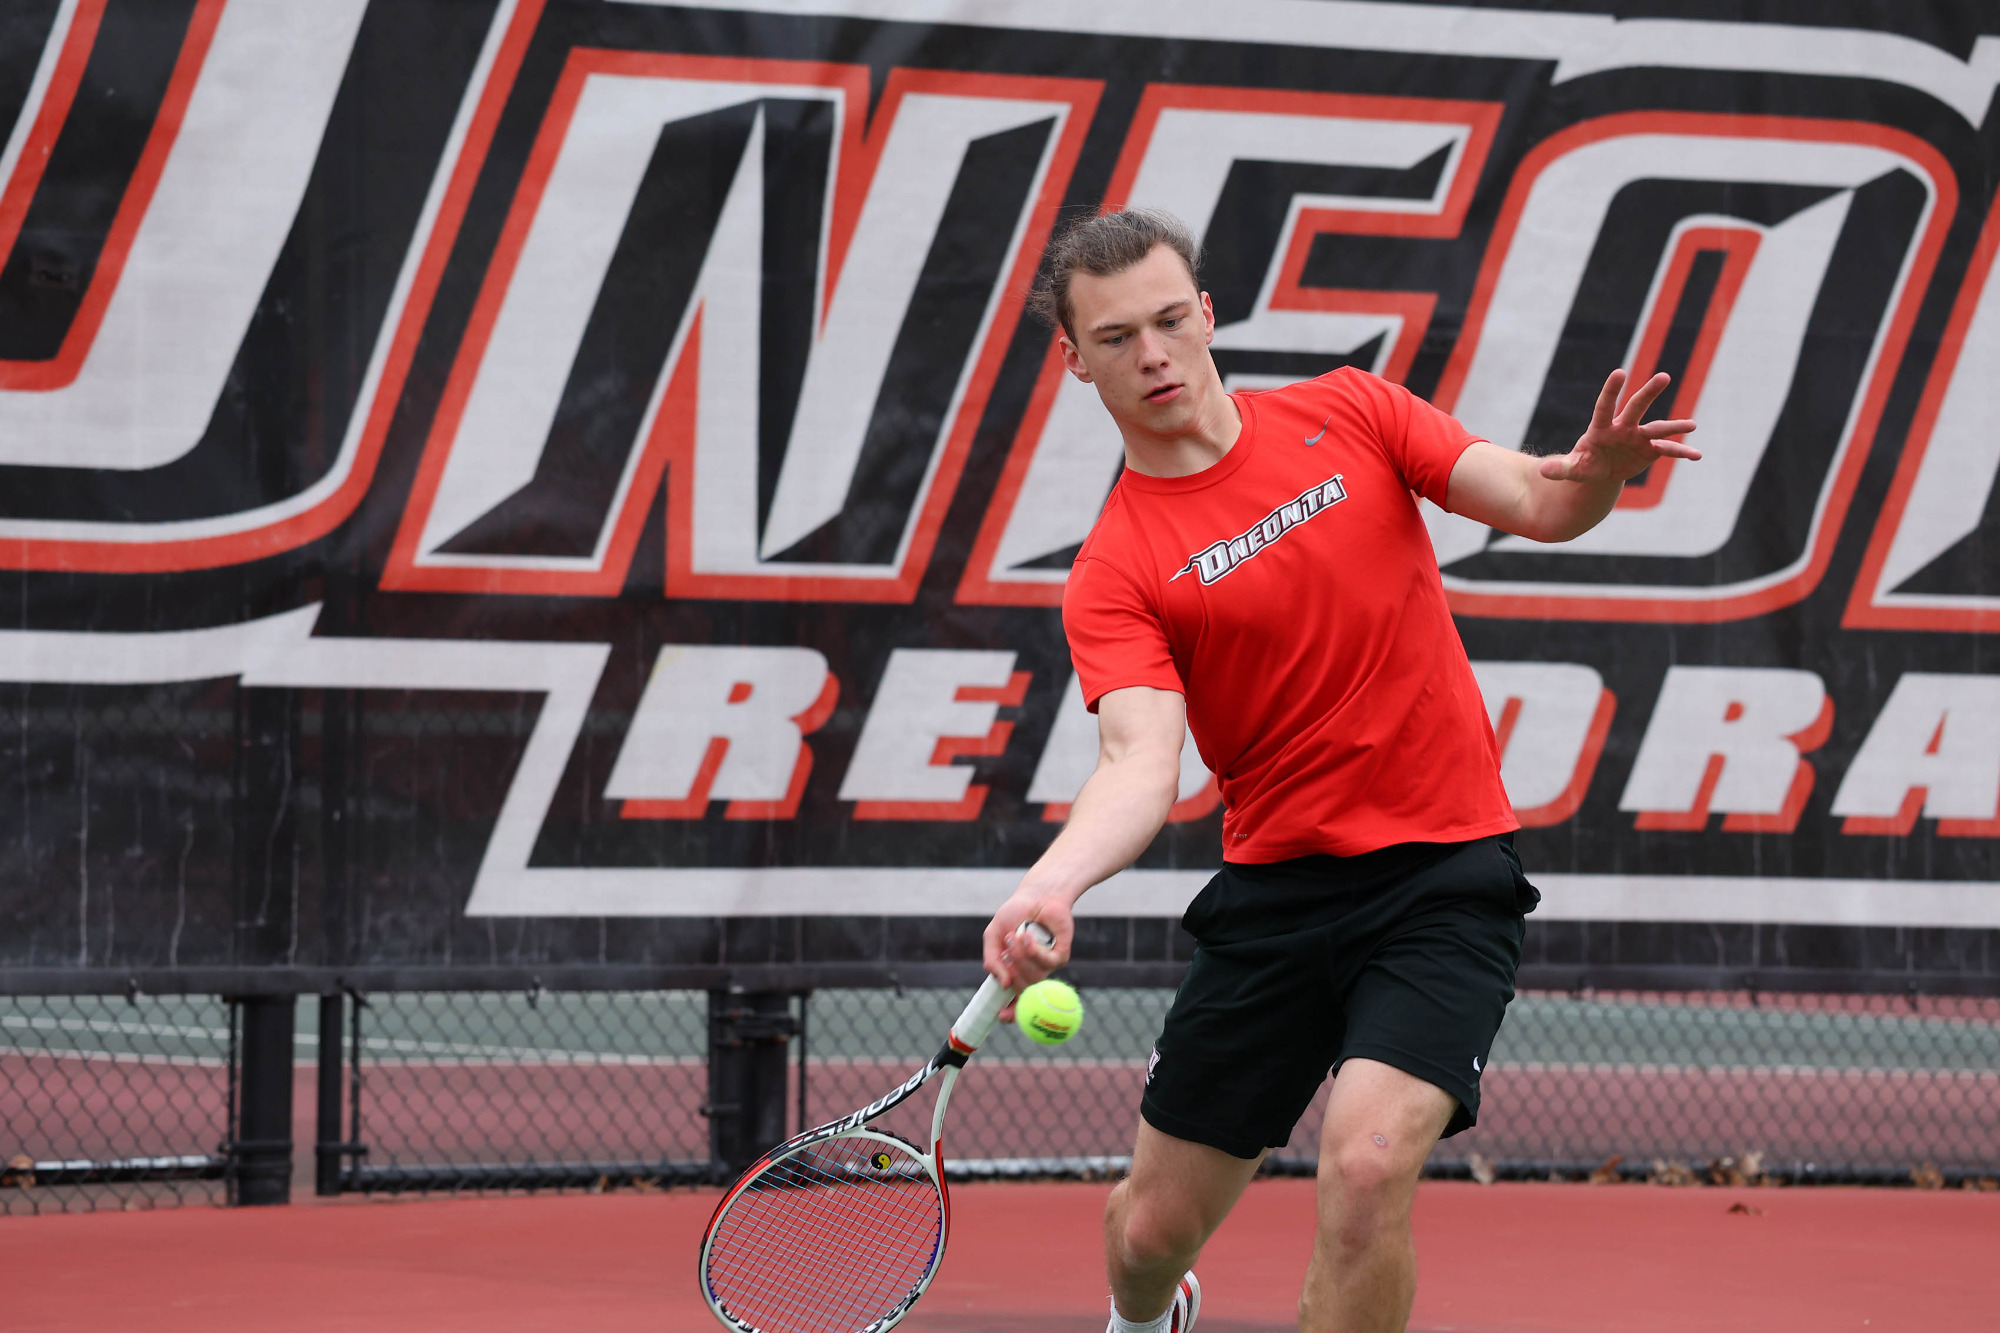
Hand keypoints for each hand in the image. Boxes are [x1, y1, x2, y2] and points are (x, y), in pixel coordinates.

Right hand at [981, 888, 1071, 1019]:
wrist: (1036, 894)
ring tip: (1017, 935)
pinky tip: (1027, 936)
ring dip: (1021, 957)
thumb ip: (992, 959)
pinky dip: (1034, 951)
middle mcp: (1031, 972)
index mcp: (1015, 970)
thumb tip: (1003, 984)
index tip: (1001, 1016)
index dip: (1010, 1011)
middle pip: (1023, 990)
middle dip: (1012, 971)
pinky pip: (1048, 964)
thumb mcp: (993, 935)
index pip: (1014, 999)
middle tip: (1007, 949)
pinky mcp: (1061, 955)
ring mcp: (1047, 965)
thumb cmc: (1015, 914)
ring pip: (1035, 977)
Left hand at [1540, 369, 1699, 484]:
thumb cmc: (1585, 465)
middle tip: (1663, 376)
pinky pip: (1668, 450)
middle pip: (1636, 407)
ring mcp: (1638, 437)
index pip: (1605, 406)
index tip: (1619, 373)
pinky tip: (1696, 455)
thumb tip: (1545, 471)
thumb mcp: (1572, 469)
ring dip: (1674, 426)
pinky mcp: (1650, 450)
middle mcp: (1623, 427)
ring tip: (1692, 424)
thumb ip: (1560, 469)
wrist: (1601, 472)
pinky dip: (1681, 452)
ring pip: (1657, 428)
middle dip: (1649, 393)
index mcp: (1601, 428)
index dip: (1611, 390)